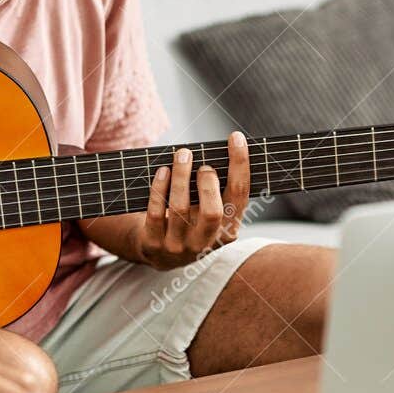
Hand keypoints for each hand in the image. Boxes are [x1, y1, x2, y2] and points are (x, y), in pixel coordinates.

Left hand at [136, 131, 250, 270]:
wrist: (159, 253)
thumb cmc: (190, 221)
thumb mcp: (209, 212)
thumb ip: (217, 190)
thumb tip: (222, 150)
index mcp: (227, 231)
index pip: (239, 196)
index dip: (240, 164)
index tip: (236, 138)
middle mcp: (205, 243)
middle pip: (213, 212)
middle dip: (208, 183)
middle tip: (203, 164)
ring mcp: (178, 247)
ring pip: (180, 208)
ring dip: (181, 176)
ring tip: (182, 155)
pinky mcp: (154, 244)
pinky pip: (156, 212)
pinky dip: (159, 187)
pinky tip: (163, 171)